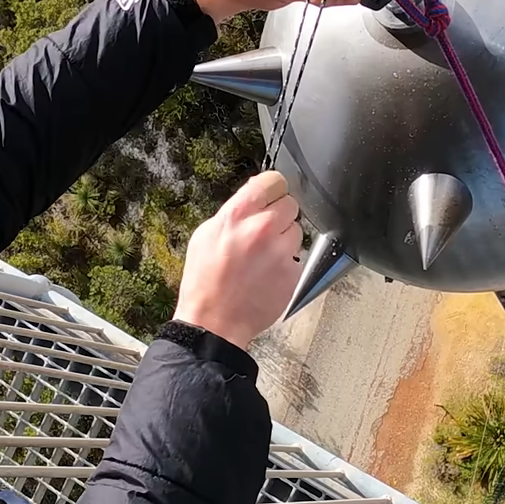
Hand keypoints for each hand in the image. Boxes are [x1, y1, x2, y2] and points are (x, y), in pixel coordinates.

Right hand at [174, 171, 304, 350]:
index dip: (272, 189)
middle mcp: (262, 229)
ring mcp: (281, 252)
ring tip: (264, 258)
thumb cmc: (205, 281)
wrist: (214, 322)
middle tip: (265, 232)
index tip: (271, 195)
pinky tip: (269, 274)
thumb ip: (233, 212)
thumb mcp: (205, 235)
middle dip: (279, 215)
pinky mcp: (293, 273)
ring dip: (285, 240)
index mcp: (237, 216)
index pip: (272, 182)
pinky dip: (287, 264)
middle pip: (290, 204)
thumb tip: (253, 194)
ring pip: (297, 231)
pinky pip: (298, 258)